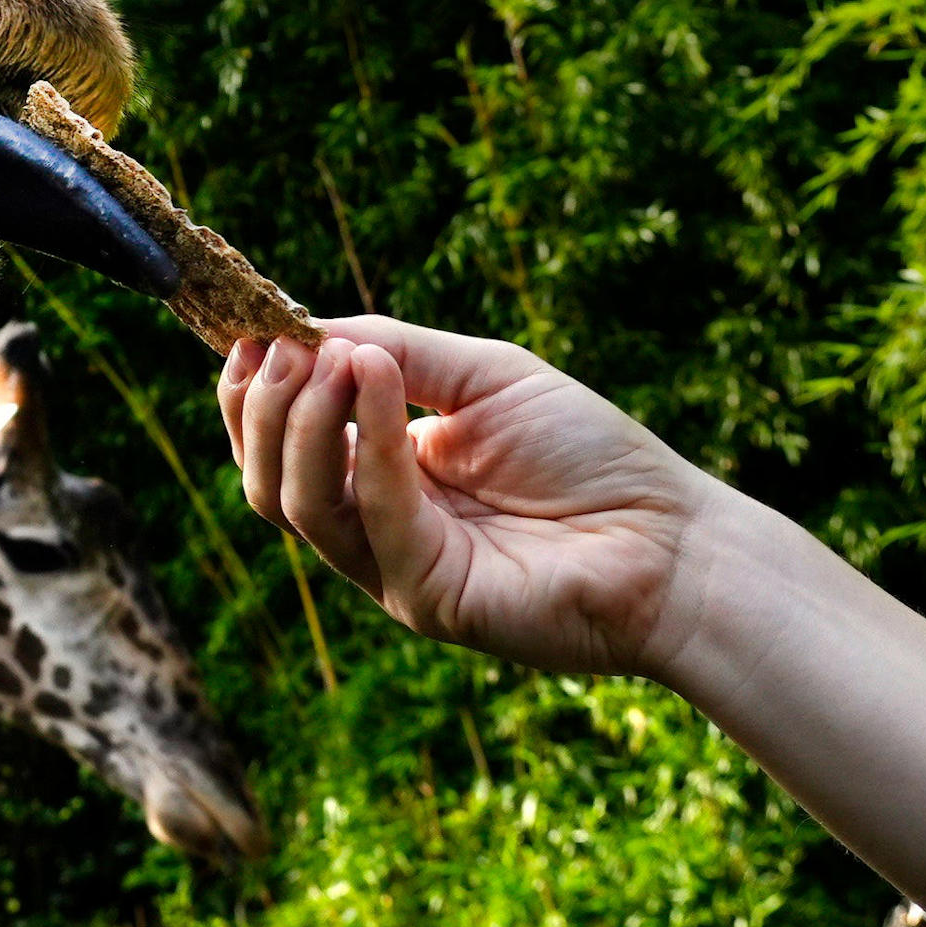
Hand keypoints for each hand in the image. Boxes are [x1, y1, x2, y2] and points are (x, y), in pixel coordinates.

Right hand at [218, 319, 729, 680]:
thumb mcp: (484, 375)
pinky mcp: (426, 596)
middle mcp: (376, 529)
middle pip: (268, 479)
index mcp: (383, 478)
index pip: (283, 442)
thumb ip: (398, 349)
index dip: (251, 391)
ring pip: (297, 504)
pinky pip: (372, 516)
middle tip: (285, 349)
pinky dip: (367, 441)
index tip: (249, 333)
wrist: (676, 542)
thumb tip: (304, 330)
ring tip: (335, 360)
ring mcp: (394, 569)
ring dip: (301, 421)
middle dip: (263, 407)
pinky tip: (376, 380)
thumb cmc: (595, 457)